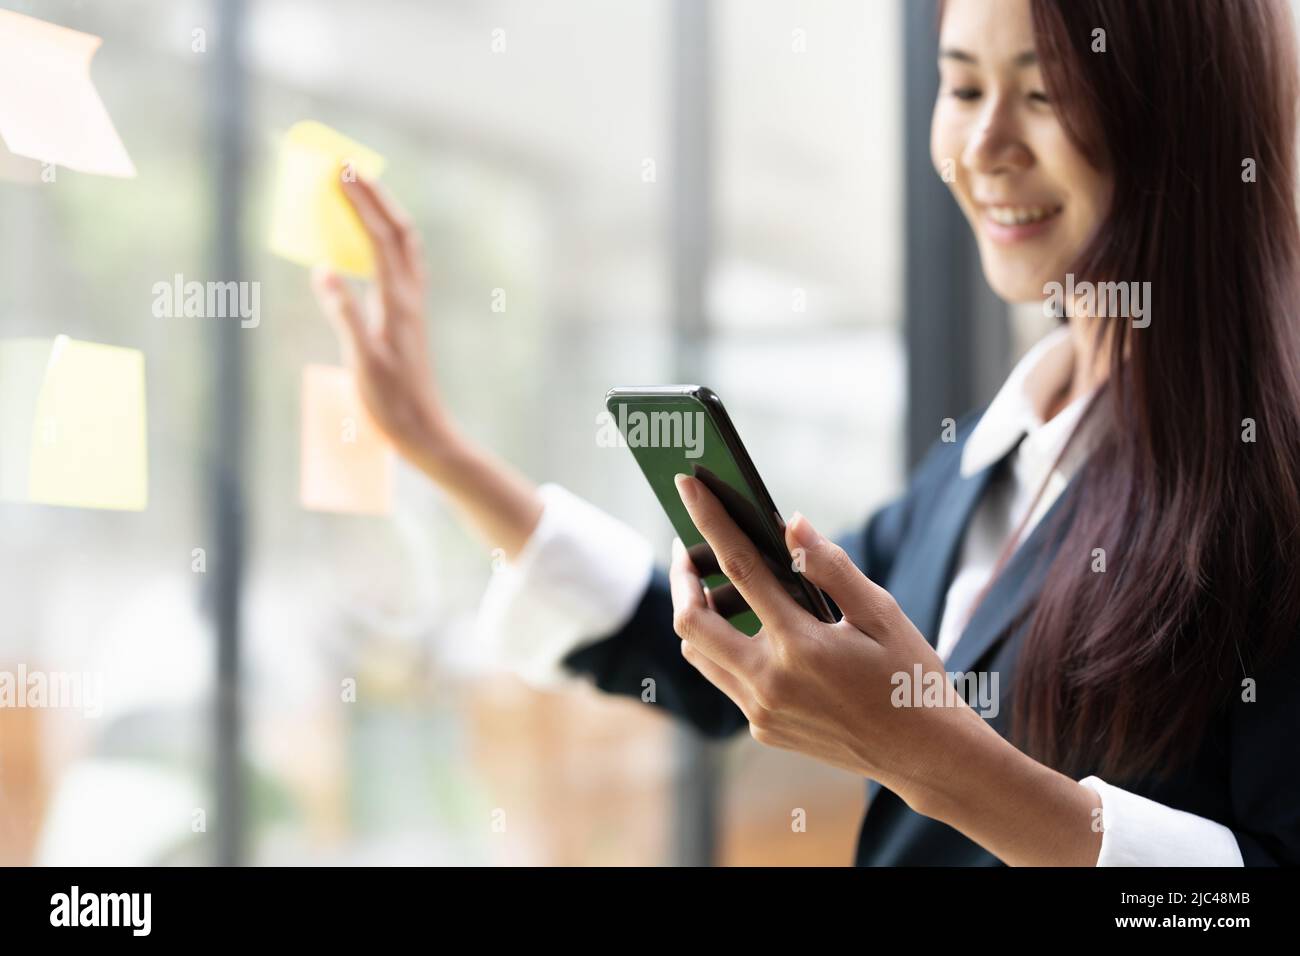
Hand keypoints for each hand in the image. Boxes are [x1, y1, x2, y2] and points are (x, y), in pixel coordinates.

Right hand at [310, 173, 459, 472]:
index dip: (360, 202)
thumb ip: (344, 315)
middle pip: (399, 231)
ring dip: (385, 212)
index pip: (379, 239)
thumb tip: (323, 270)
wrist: (425, 430)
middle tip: (348, 165)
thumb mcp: (361, 361)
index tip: (339, 171)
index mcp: (398, 302)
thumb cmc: (391, 402)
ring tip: (362, 190)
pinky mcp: (410, 317)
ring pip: (405, 245)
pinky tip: (374, 241)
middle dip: (374, 194)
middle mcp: (411, 297)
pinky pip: (402, 263)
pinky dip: (388, 239)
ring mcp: (413, 306)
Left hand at [669, 473, 996, 804]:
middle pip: (691, 620)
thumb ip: (830, 566)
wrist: (922, 753)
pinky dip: (722, 647)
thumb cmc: (908, 674)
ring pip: (698, 653)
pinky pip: (723, 679)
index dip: (709, 521)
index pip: (739, 568)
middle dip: (681, 577)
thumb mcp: (881, 613)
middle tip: (688, 549)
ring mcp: (761, 710)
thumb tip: (788, 522)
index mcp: (802, 645)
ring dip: (696, 615)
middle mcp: (771, 681)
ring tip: (713, 586)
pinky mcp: (762, 729)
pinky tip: (748, 628)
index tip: (687, 484)